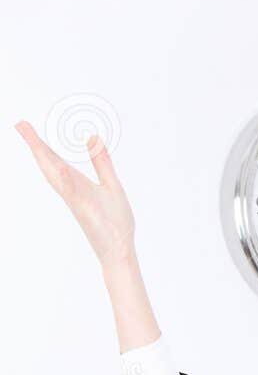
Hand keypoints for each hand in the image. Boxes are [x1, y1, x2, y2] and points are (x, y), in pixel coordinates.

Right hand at [15, 120, 135, 268]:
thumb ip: (101, 162)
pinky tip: (58, 166)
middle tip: (20, 124)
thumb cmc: (115, 222)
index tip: (26, 127)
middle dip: (35, 145)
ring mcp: (76, 200)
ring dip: (43, 157)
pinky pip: (73, 193)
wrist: (120, 250)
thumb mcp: (110, 183)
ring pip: (56, 176)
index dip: (42, 143)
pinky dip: (65, 180)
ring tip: (30, 135)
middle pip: (49, 165)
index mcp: (77, 183)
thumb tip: (93, 138)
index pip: (55, 160)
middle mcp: (72, 190)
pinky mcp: (86, 210)